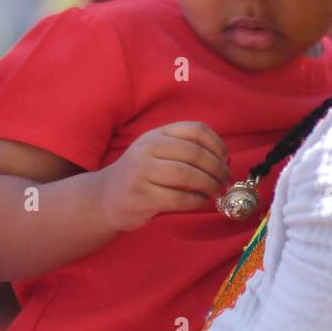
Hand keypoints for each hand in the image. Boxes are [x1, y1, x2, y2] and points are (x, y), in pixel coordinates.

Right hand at [97, 121, 231, 230]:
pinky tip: (200, 201)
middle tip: (225, 179)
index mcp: (156, 134)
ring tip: (216, 191)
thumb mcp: (157, 152)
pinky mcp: (142, 197)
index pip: (195, 129)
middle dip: (217, 168)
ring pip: (187, 175)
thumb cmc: (141, 174)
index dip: (217, 144)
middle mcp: (148, 149)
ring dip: (209, 185)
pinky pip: (179, 198)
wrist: (105, 197)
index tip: (226, 158)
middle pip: (195, 153)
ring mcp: (142, 172)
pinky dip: (196, 200)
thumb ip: (185, 150)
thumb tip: (225, 160)